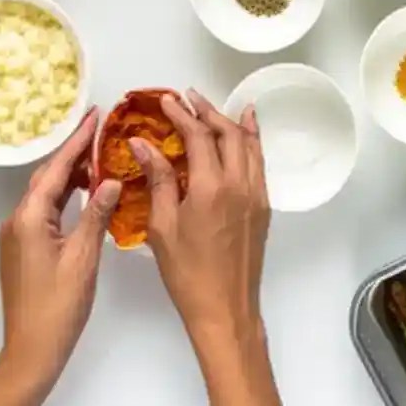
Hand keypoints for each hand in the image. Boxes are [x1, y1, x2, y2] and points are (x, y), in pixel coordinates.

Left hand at [0, 110, 121, 385]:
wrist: (32, 351)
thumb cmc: (58, 308)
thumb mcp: (83, 258)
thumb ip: (97, 215)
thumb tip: (111, 180)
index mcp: (29, 218)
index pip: (56, 169)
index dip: (77, 141)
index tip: (94, 115)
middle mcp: (18, 221)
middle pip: (47, 177)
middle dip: (73, 152)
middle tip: (100, 131)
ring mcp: (19, 236)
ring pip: (46, 194)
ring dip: (70, 175)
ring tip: (99, 158)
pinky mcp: (25, 250)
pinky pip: (46, 211)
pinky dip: (66, 197)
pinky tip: (86, 196)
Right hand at [130, 90, 269, 342]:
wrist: (225, 307)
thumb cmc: (187, 273)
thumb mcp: (162, 226)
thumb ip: (157, 180)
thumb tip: (142, 144)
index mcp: (212, 187)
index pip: (198, 136)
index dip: (182, 114)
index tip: (167, 101)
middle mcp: (240, 184)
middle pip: (228, 133)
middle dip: (207, 111)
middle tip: (187, 98)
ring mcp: (256, 194)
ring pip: (249, 145)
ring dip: (231, 122)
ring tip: (215, 107)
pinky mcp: (263, 207)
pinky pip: (259, 163)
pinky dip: (251, 142)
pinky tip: (246, 134)